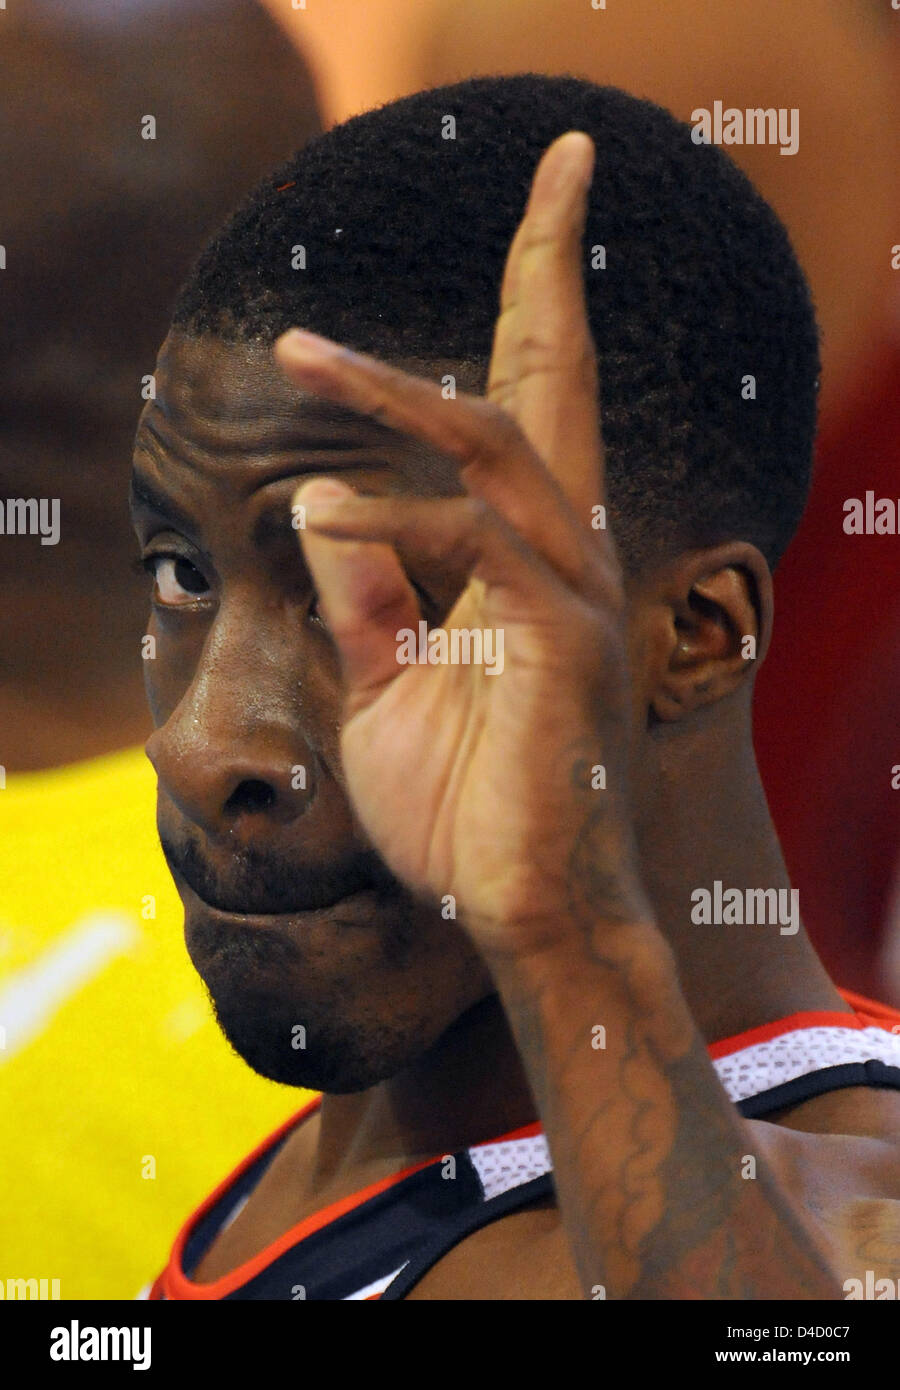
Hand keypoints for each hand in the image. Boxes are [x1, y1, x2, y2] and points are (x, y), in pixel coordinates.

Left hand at [275, 132, 648, 957]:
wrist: (516, 913)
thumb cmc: (462, 808)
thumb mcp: (388, 685)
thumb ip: (368, 592)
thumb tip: (320, 502)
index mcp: (532, 559)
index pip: (538, 409)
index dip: (538, 307)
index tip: (539, 218)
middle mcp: (572, 553)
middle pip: (563, 379)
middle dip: (556, 262)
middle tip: (567, 152)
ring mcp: (577, 591)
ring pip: (503, 440)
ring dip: (399, 388)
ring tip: (303, 350)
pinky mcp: (562, 639)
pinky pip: (477, 541)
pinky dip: (393, 521)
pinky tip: (328, 518)